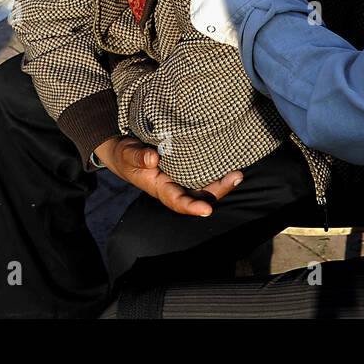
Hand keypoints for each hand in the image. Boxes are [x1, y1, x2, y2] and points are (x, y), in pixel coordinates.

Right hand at [95, 135, 242, 216]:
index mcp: (160, 188)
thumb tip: (153, 158)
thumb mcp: (127, 154)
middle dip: (219, 190)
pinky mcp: (187, 168)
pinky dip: (217, 170)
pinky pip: (204, 173)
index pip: (177, 201)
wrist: (126, 153)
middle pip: (200, 195)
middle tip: (236, 177)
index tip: (207, 210)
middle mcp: (175, 186)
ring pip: (206, 186)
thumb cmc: (126, 156)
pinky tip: (230, 161)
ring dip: (222, 182)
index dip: (192, 207)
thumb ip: (138, 157)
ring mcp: (182, 178)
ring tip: (238, 172)